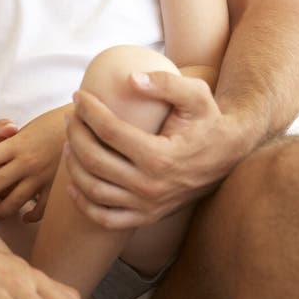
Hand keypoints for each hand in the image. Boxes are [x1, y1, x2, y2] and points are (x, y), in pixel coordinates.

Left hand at [0, 108, 68, 221]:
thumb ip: (14, 142)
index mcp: (18, 144)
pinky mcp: (55, 187)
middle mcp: (26, 161)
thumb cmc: (55, 123)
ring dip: (1, 210)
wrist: (83, 126)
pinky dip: (32, 215)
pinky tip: (25, 218)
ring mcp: (40, 176)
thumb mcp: (31, 127)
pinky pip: (40, 208)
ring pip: (15, 200)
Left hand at [65, 71, 243, 228]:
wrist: (228, 155)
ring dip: (73, 164)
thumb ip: (166, 83)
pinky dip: (84, 203)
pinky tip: (74, 182)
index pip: (109, 131)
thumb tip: (131, 79)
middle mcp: (151, 186)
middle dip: (76, 134)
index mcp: (160, 156)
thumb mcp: (196, 94)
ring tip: (71, 141)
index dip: (88, 111)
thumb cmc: (208, 120)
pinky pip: (105, 219)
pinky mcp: (147, 217)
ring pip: (94, 190)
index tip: (78, 96)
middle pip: (95, 160)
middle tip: (72, 117)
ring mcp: (148, 206)